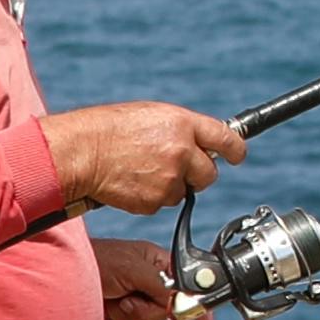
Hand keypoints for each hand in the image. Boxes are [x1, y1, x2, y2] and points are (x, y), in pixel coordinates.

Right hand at [48, 100, 240, 214]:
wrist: (82, 152)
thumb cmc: (110, 129)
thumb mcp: (151, 116)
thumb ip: (179, 130)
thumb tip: (198, 144)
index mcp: (182, 124)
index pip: (225, 138)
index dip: (235, 149)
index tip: (236, 155)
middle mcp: (181, 151)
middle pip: (210, 173)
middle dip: (198, 174)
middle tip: (178, 169)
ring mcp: (169, 178)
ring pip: (184, 191)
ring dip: (171, 185)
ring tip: (142, 170)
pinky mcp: (155, 201)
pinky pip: (162, 203)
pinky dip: (151, 197)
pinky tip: (133, 182)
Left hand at [94, 238, 188, 319]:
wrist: (66, 279)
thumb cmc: (97, 261)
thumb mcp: (133, 268)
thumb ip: (160, 286)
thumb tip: (177, 303)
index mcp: (158, 264)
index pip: (186, 285)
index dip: (196, 302)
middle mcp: (150, 283)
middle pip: (166, 311)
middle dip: (145, 309)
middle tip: (128, 298)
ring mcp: (136, 300)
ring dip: (128, 316)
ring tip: (114, 299)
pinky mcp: (122, 316)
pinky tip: (108, 309)